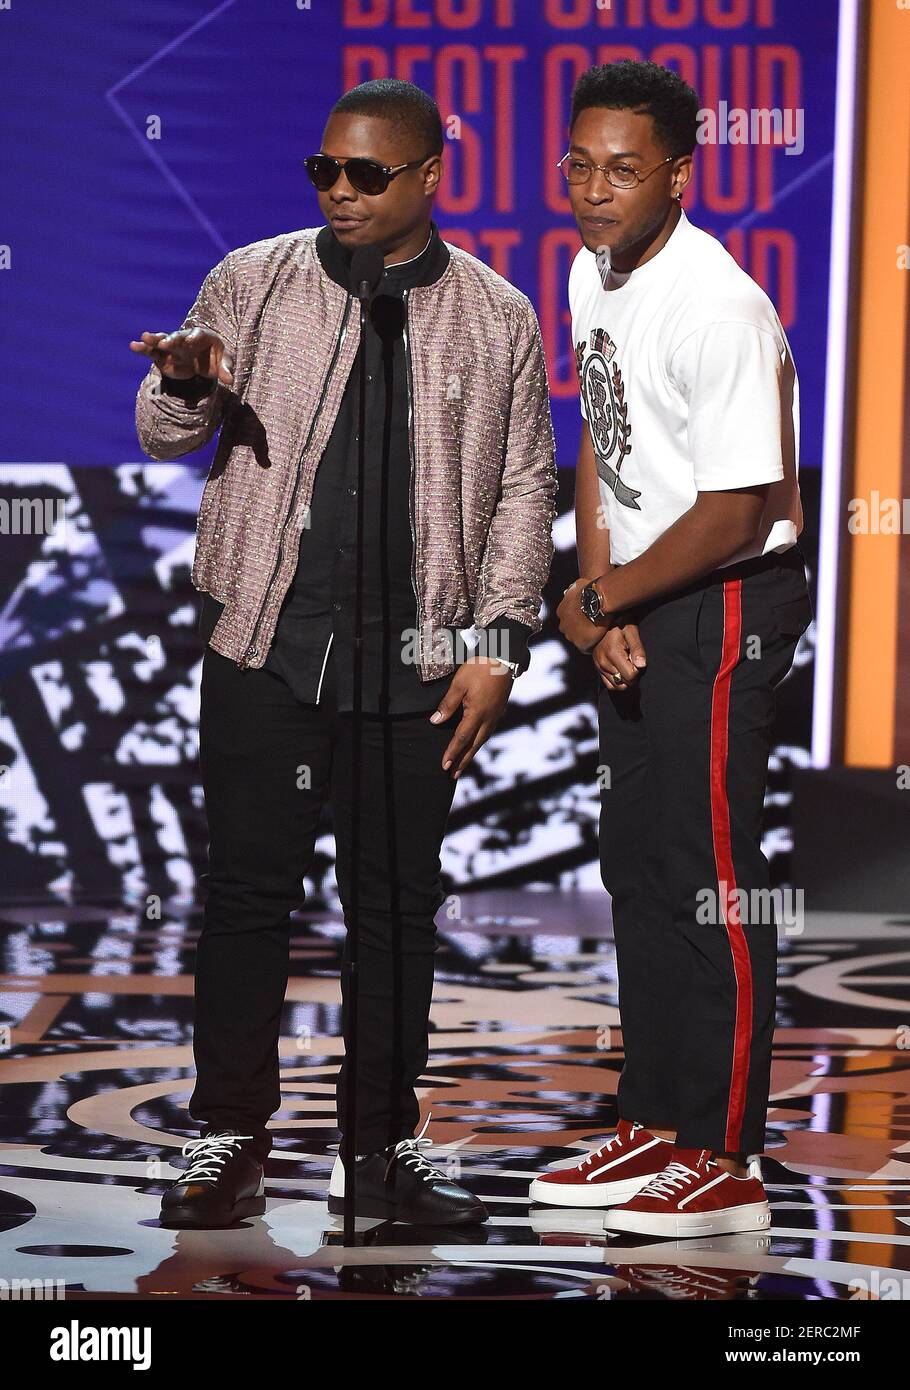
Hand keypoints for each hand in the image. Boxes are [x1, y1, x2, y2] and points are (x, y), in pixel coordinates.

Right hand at [129, 327, 233, 384]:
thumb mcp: (224, 363)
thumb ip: (226, 369)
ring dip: (153, 339)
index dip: (194, 337)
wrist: (204, 363)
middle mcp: (185, 338)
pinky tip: (133, 346)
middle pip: (177, 336)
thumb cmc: (216, 359)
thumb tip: (230, 380)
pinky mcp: (163, 356)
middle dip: (171, 339)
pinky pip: (152, 351)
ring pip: (162, 341)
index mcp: (202, 336)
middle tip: (165, 342)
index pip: (198, 334)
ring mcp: (172, 347)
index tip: (190, 341)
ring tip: (144, 338)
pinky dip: (143, 349)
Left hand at [429, 657, 514, 778]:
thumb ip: (447, 704)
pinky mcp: (499, 710)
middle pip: (474, 745)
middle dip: (463, 761)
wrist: (504, 656)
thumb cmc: (479, 667)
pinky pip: (488, 731)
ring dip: (472, 753)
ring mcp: (496, 715)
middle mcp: (489, 718)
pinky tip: (476, 743)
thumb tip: (436, 721)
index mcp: (477, 713)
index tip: (444, 766)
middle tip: (453, 775)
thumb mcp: (459, 684)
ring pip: (483, 740)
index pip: (461, 738)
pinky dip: (480, 741)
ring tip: (463, 763)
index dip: (452, 753)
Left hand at [557, 577, 611, 652]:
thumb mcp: (578, 584)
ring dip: (585, 637)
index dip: (578, 618)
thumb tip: (574, 588)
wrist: (599, 599)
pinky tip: (599, 639)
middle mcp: (563, 625)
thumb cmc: (591, 589)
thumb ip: (573, 590)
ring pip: (578, 639)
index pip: (568, 618)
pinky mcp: (580, 644)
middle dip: (580, 629)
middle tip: (593, 625)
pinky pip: (585, 647)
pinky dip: (591, 644)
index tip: (587, 617)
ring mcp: (571, 635)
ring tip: (597, 633)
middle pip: (571, 630)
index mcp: (561, 612)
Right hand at [592, 623, 646, 690]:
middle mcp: (603, 662)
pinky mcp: (597, 668)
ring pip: (617, 686)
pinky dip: (617, 681)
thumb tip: (642, 665)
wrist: (601, 619)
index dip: (638, 669)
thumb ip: (637, 648)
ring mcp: (599, 666)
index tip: (636, 657)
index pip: (631, 676)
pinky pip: (609, 685)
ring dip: (625, 679)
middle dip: (632, 674)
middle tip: (632, 660)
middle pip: (624, 683)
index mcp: (612, 653)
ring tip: (626, 664)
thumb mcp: (631, 631)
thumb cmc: (620, 623)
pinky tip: (621, 670)